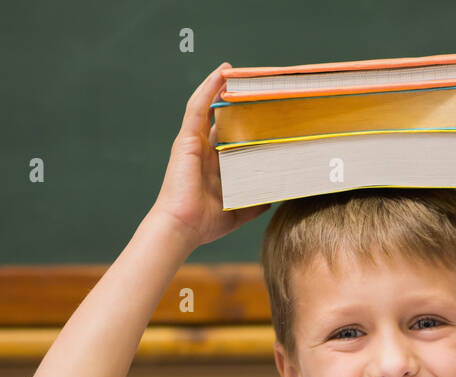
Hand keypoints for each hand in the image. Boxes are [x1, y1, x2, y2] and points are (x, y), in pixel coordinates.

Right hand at [151, 62, 269, 248]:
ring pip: (207, 106)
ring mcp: (193, 143)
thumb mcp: (238, 212)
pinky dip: (208, 89)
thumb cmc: (204, 223)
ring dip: (219, 86)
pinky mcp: (186, 139)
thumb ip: (254, 203)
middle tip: (252, 85)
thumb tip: (272, 199)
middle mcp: (204, 151)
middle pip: (220, 117)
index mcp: (214, 165)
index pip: (231, 136)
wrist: (183, 227)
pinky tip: (220, 74)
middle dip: (233, 100)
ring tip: (234, 70)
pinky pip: (197, 108)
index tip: (261, 110)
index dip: (244, 121)